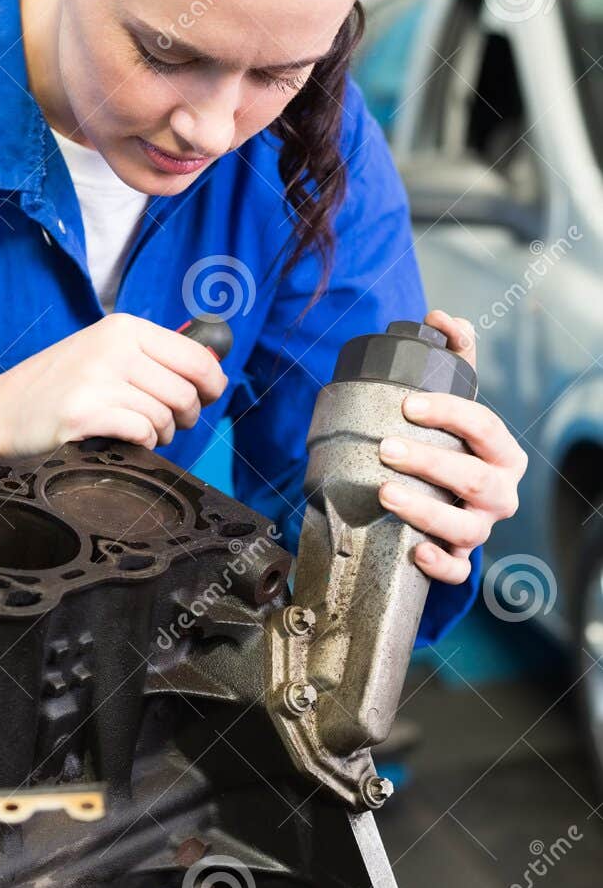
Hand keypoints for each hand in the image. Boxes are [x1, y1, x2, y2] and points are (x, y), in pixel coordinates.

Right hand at [0, 312, 227, 456]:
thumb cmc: (58, 388)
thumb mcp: (103, 353)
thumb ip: (154, 356)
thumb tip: (214, 363)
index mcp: (122, 327)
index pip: (196, 357)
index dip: (212, 383)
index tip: (208, 397)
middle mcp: (112, 347)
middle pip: (185, 392)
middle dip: (185, 416)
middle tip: (167, 423)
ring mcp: (97, 380)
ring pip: (166, 416)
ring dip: (161, 434)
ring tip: (138, 431)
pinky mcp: (84, 413)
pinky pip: (143, 433)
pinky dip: (142, 444)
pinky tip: (123, 440)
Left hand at [375, 309, 527, 584]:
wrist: (451, 503)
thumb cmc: (455, 447)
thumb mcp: (457, 403)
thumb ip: (454, 355)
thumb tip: (440, 317)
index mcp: (501, 451)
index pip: (484, 426)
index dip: (449, 413)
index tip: (408, 405)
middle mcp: (499, 491)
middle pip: (472, 478)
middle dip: (430, 462)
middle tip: (386, 447)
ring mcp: (481, 528)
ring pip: (464, 527)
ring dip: (425, 511)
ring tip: (386, 493)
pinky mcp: (459, 558)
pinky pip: (456, 569)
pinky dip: (438, 563)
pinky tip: (415, 550)